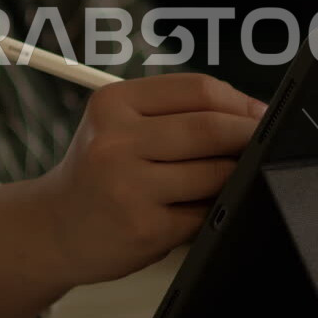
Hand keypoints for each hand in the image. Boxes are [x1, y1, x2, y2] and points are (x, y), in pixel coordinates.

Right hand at [39, 73, 266, 285]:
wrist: (54, 227)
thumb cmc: (99, 171)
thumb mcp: (119, 125)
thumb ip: (174, 113)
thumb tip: (250, 114)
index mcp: (112, 103)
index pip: (197, 89)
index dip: (239, 101)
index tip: (259, 114)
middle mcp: (115, 142)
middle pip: (210, 128)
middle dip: (249, 136)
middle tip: (264, 143)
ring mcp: (129, 187)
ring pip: (215, 173)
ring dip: (235, 176)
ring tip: (227, 177)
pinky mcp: (144, 227)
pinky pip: (204, 213)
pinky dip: (213, 209)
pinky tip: (198, 207)